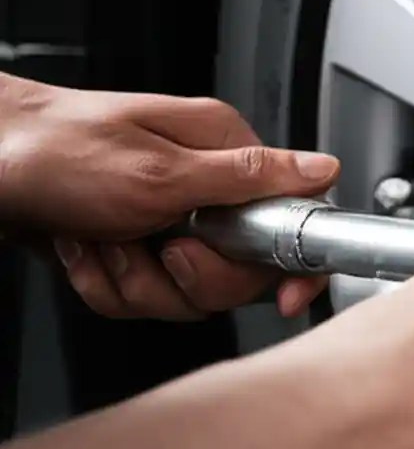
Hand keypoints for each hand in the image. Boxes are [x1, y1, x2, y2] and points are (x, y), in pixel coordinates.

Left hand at [0, 73, 339, 319]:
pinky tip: (83, 248)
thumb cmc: (54, 150)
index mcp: (223, 155)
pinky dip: (104, 283)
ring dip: (134, 280)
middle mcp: (203, 188)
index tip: (286, 296)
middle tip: (159, 247)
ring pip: (186, 295)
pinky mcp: (135, 249)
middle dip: (187, 276)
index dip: (293, 266)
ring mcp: (168, 222)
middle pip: (240, 274)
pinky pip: (142, 297)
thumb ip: (250, 178)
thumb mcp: (161, 169)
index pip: (293, 219)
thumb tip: (323, 170)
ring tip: (103, 239)